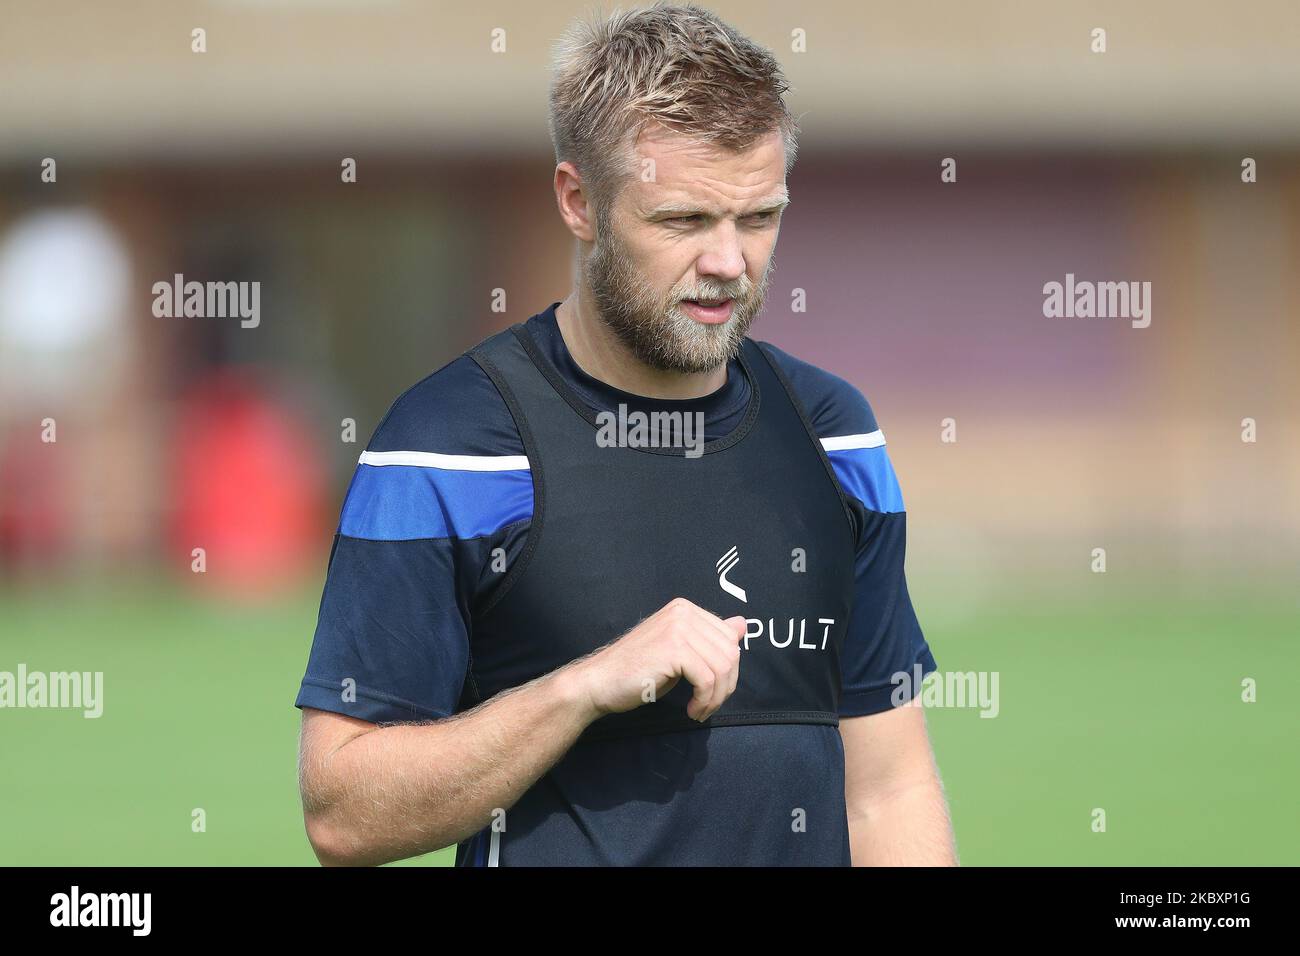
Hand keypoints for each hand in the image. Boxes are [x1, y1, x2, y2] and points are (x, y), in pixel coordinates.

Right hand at [572, 598, 746, 721]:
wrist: (599, 682)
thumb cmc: (636, 671)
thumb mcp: (679, 652)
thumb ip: (709, 638)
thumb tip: (742, 624)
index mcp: (685, 609)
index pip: (729, 638)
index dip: (728, 671)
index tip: (712, 692)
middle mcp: (683, 612)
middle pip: (730, 652)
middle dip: (725, 686)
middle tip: (707, 706)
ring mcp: (678, 627)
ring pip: (722, 667)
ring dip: (715, 697)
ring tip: (699, 710)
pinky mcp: (673, 648)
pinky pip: (707, 679)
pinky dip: (705, 700)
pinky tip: (691, 710)